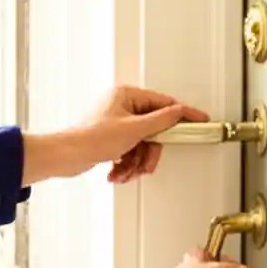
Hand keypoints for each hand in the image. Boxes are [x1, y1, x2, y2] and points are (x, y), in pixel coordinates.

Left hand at [22, 86, 207, 184]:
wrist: (67, 157)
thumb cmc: (92, 138)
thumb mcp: (135, 130)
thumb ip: (161, 121)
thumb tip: (178, 112)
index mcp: (127, 95)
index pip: (164, 103)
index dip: (183, 115)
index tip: (200, 119)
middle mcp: (122, 106)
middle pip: (153, 130)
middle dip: (149, 152)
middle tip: (146, 164)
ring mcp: (116, 123)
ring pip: (142, 144)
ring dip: (136, 162)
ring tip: (125, 171)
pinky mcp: (110, 139)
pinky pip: (130, 152)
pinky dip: (126, 165)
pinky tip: (116, 172)